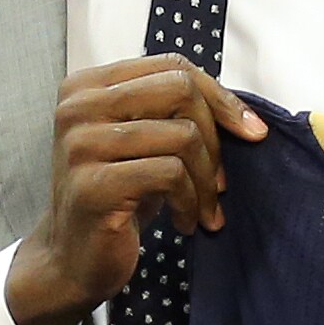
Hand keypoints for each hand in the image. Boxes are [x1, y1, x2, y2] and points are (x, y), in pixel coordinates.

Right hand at [5, 60, 270, 324]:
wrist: (73, 259)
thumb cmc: (116, 197)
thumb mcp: (143, 143)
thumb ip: (173, 113)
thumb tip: (245, 115)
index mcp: (88, 86)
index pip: (172, 66)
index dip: (219, 96)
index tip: (250, 131)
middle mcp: (78, 107)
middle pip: (179, 91)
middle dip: (215, 138)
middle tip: (219, 181)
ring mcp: (82, 145)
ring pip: (181, 136)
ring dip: (205, 180)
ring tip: (204, 208)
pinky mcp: (93, 184)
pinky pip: (170, 174)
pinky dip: (190, 201)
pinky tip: (185, 222)